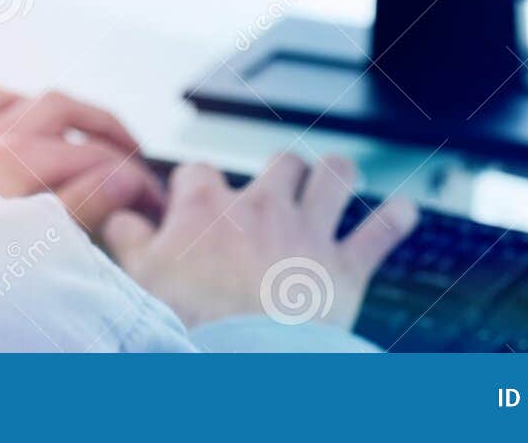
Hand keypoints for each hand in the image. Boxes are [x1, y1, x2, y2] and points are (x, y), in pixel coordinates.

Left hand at [0, 86, 164, 231]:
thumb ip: (78, 208)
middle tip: (129, 152)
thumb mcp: (24, 246)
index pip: (92, 155)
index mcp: (14, 158)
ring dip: (40, 111)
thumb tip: (124, 181)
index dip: (131, 174)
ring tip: (63, 131)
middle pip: (58, 107)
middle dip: (101, 125)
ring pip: (0, 99)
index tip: (148, 199)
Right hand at [102, 153, 416, 329]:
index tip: (195, 199)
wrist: (239, 363)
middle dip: (282, 171)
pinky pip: (382, 230)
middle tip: (279, 187)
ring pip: (336, 175)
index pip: (199, 172)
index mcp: (209, 208)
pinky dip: (397, 219)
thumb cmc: (187, 323)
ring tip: (338, 177)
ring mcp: (308, 233)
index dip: (197, 184)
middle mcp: (263, 208)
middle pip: (279, 163)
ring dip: (339, 175)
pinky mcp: (346, 267)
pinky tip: (406, 210)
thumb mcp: (138, 278)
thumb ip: (129, 240)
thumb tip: (122, 218)